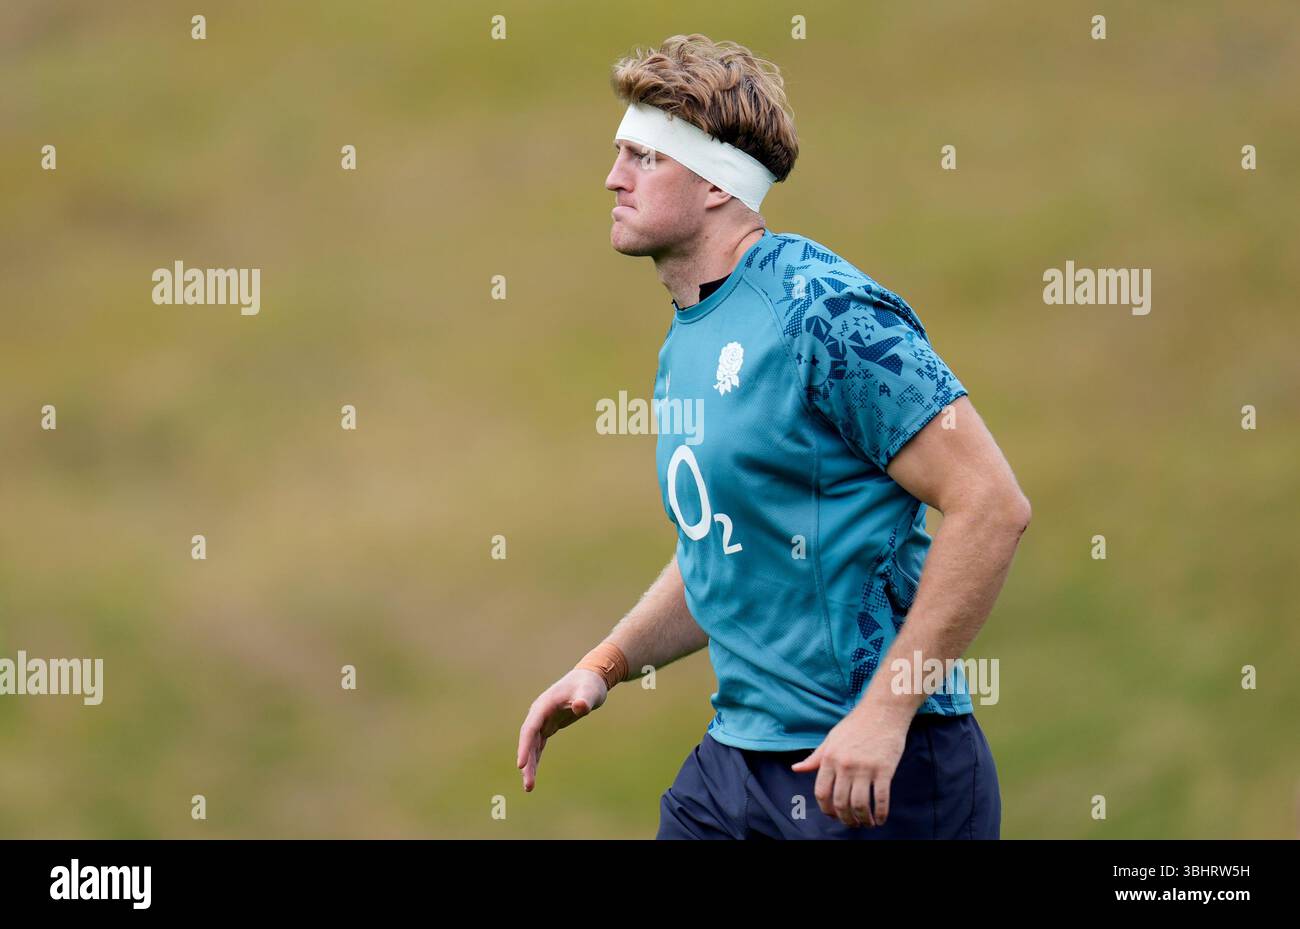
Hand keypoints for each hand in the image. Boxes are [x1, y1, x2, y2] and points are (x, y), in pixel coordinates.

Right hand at [516, 669, 608, 791]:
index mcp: (543, 705)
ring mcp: (542, 720)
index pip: (530, 728)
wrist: (590, 679)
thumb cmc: (589, 685)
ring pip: (531, 745)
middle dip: (527, 762)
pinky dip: (535, 759)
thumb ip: (585, 699)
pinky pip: (538, 745)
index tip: (521, 765)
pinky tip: (532, 773)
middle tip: (528, 785)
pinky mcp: (549, 726)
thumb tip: (581, 706)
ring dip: (529, 764)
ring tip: (529, 787)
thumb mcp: (590, 692)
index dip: (524, 747)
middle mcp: (539, 714)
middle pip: (528, 741)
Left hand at [789, 703, 911, 826]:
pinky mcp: (884, 770)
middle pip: (840, 802)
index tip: (833, 816)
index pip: (821, 792)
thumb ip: (815, 758)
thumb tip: (796, 768)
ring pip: (859, 804)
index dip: (826, 809)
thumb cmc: (856, 725)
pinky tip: (880, 819)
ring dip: (862, 819)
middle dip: (845, 819)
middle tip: (851, 824)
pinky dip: (880, 813)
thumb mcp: (830, 739)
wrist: (882, 711)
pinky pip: (880, 799)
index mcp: (829, 758)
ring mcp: (864, 768)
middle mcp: (844, 765)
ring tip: (866, 823)